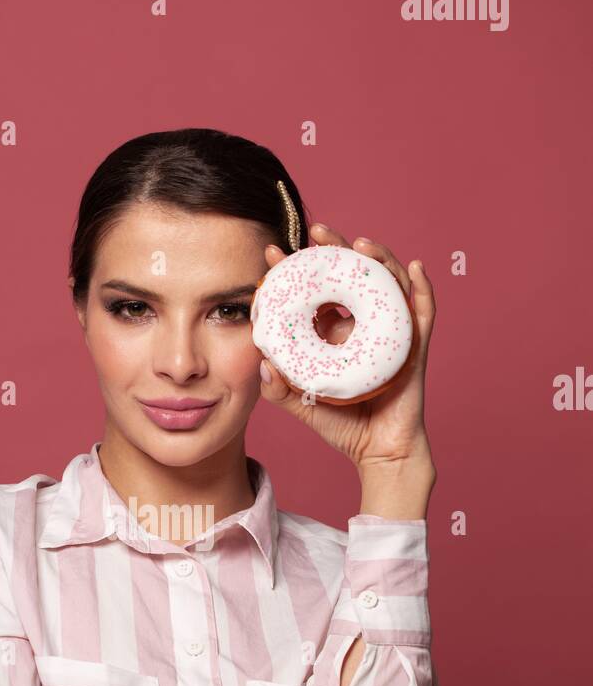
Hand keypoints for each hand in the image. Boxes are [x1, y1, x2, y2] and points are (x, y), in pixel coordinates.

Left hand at [257, 224, 436, 472]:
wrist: (378, 453)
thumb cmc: (343, 426)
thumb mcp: (301, 404)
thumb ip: (278, 387)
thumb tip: (262, 361)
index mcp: (337, 331)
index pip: (317, 290)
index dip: (298, 270)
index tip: (272, 253)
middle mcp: (365, 324)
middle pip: (354, 275)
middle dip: (336, 249)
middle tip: (316, 232)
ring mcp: (392, 331)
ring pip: (389, 283)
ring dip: (378, 259)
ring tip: (359, 244)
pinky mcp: (414, 346)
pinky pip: (424, 312)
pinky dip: (423, 288)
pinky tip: (413, 267)